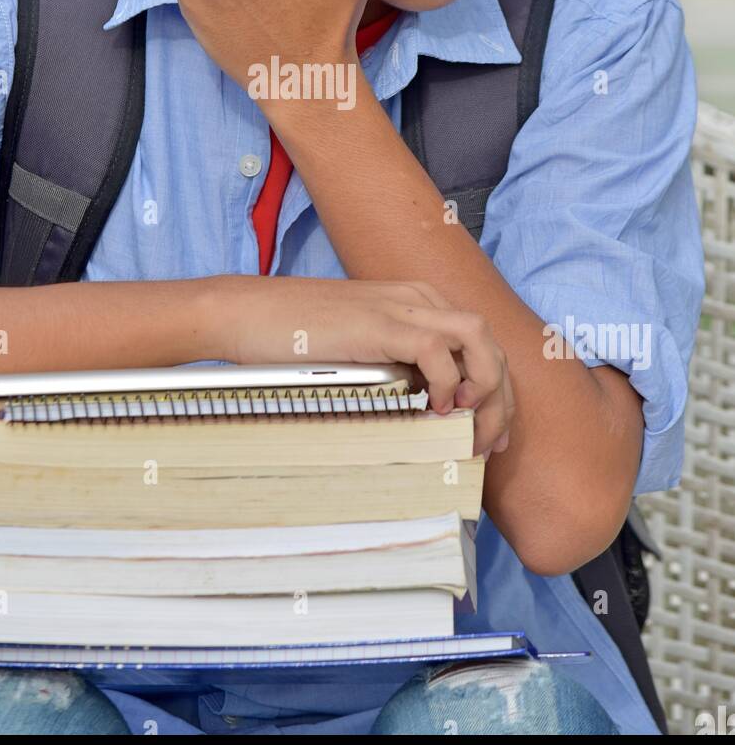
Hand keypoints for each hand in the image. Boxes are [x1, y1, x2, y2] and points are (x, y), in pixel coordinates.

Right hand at [210, 274, 512, 455]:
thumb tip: (423, 411)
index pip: (481, 344)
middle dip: (500, 398)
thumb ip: (392, 367)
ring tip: (467, 428)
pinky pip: (437, 350)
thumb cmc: (292, 338)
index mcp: (415, 303)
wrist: (245, 313)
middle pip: (489, 343)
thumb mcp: (357, 351)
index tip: (487, 435)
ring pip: (477, 339)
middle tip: (486, 444)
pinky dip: (446, 383)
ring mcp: (399, 307)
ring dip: (484, 389)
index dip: (497, 391)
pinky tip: (434, 410)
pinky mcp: (378, 323)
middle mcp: (416, 299)